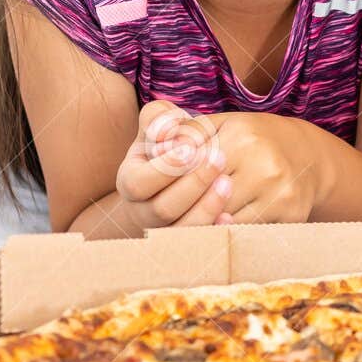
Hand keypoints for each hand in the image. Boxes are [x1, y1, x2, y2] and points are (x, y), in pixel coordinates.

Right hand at [115, 101, 232, 229]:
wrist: (184, 170)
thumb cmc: (172, 141)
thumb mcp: (160, 123)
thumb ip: (158, 118)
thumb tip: (164, 132)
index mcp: (130, 182)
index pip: (138, 183)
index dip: (164, 169)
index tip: (191, 149)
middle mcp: (142, 211)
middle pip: (163, 209)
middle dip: (192, 185)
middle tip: (218, 159)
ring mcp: (165, 230)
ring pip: (182, 230)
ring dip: (205, 207)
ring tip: (227, 182)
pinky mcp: (189, 240)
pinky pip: (201, 242)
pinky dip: (216, 229)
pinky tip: (231, 214)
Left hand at [173, 112, 315, 225]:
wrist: (309, 154)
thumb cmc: (256, 138)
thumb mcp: (224, 124)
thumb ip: (188, 132)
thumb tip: (156, 145)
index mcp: (243, 138)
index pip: (195, 169)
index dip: (177, 181)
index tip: (163, 188)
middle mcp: (264, 165)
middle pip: (209, 198)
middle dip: (189, 204)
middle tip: (172, 210)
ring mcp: (279, 193)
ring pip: (227, 220)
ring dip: (207, 221)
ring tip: (192, 219)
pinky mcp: (291, 214)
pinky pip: (249, 230)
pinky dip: (231, 229)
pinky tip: (220, 225)